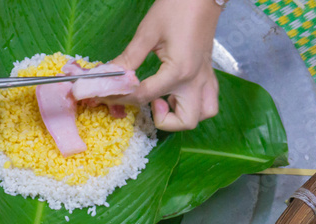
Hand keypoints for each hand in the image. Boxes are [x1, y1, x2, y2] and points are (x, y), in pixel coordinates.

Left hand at [107, 0, 221, 130]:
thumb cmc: (177, 7)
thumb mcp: (148, 32)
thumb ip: (129, 58)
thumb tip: (108, 74)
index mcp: (179, 71)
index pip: (145, 96)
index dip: (122, 98)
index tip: (107, 96)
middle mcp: (195, 81)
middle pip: (184, 121)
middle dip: (164, 120)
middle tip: (150, 101)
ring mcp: (205, 78)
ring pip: (201, 115)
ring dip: (182, 116)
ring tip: (165, 99)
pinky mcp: (208, 74)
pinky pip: (208, 101)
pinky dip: (195, 105)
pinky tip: (177, 94)